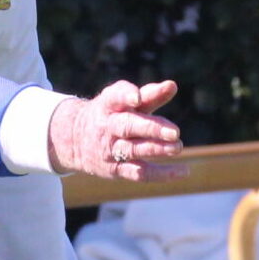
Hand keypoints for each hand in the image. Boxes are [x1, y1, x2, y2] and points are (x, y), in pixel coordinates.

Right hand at [48, 79, 183, 181]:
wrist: (75, 141)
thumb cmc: (110, 115)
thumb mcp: (123, 102)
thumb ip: (149, 95)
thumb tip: (172, 85)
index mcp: (108, 105)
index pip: (115, 97)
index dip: (125, 96)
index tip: (137, 98)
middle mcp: (108, 127)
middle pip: (128, 126)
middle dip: (151, 128)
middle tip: (175, 132)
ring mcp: (111, 150)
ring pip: (133, 150)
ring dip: (157, 150)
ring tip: (178, 147)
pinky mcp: (116, 170)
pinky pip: (139, 173)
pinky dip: (161, 174)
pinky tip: (183, 171)